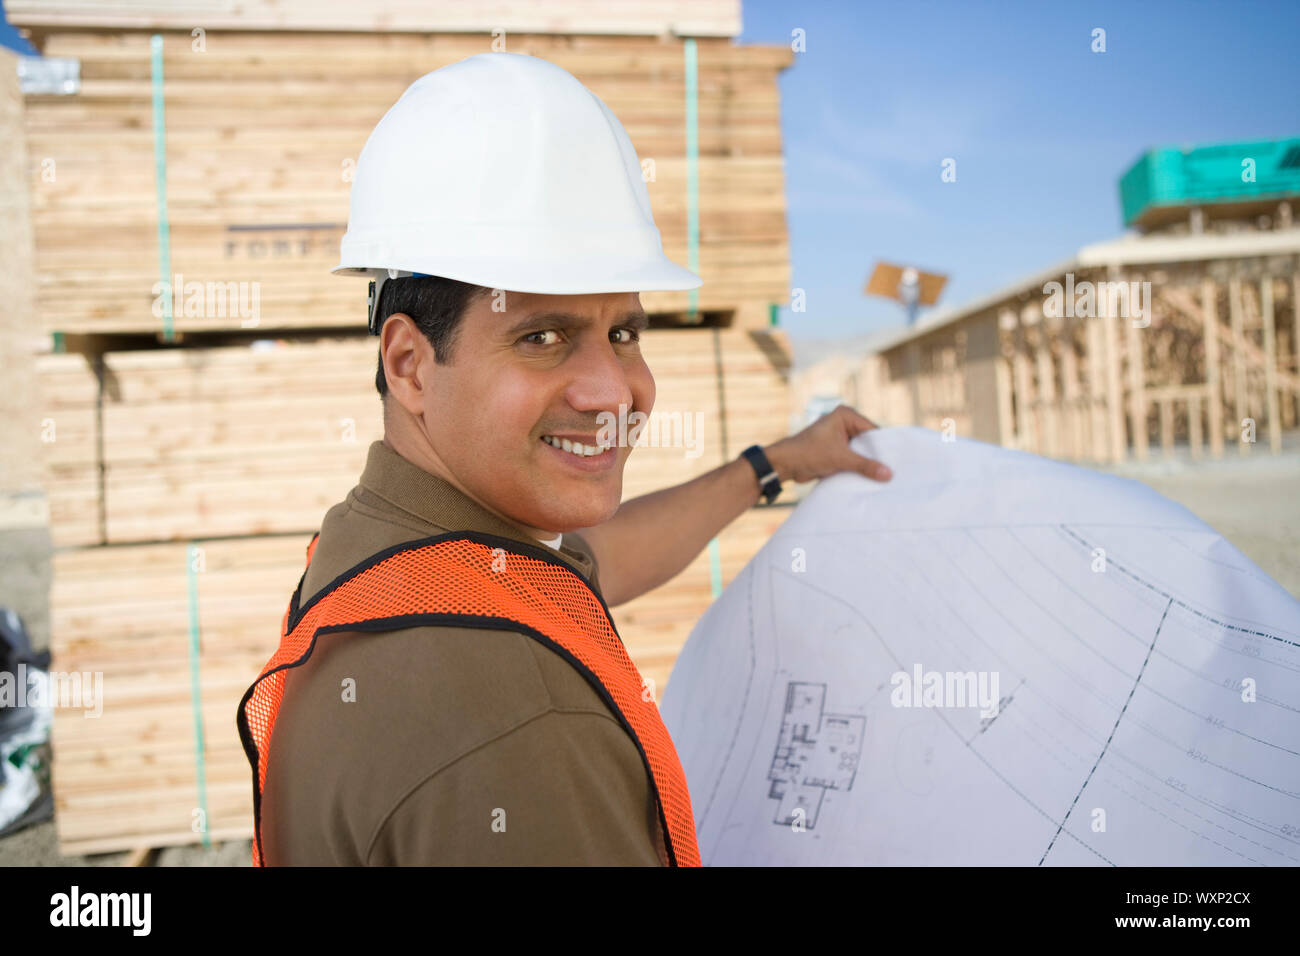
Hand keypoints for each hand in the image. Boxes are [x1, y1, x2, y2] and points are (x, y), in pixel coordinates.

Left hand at [763, 405, 890, 483]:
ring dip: (868, 463)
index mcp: (846, 415)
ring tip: (885, 476)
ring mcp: (840, 436)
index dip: (884, 446)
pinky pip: (853, 458)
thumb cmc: (809, 453)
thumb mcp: (840, 459)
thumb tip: (888, 474)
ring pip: (861, 451)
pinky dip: (859, 467)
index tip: (898, 461)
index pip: (873, 430)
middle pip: (868, 441)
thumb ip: (865, 465)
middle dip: (876, 455)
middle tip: (894, 471)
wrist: (785, 464)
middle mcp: (844, 423)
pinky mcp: (836, 449)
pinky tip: (871, 478)